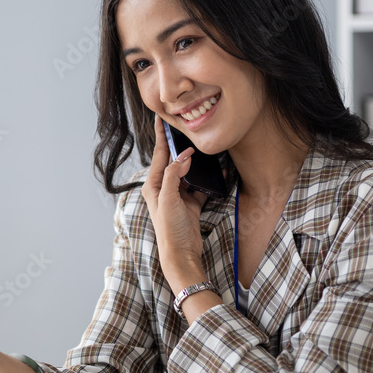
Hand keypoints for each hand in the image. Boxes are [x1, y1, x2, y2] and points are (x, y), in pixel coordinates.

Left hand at [142, 117, 209, 290]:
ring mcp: (179, 196)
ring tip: (206, 146)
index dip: (161, 135)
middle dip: (181, 144)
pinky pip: (201, 186)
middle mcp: (164, 188)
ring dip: (198, 162)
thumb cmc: (170, 229)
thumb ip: (174, 175)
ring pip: (190, 172)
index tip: (162, 117)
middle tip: (186, 126)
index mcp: (154, 185)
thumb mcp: (169, 199)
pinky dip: (209, 179)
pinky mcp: (191, 204)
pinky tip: (218, 170)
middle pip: (174, 160)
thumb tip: (184, 156)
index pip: (159, 154)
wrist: (181, 255)